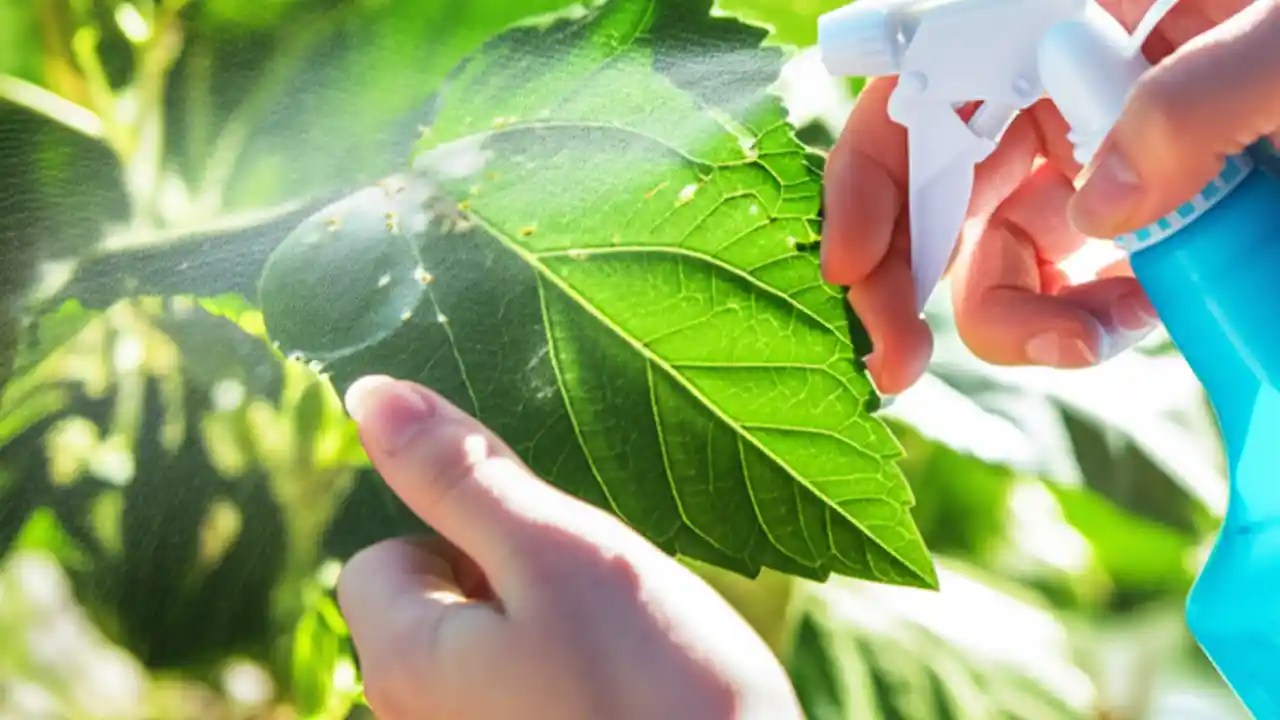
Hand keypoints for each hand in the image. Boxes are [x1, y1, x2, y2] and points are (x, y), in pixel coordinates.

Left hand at [336, 376, 802, 719]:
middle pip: (432, 609)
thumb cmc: (658, 688)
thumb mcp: (558, 554)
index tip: (548, 564)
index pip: (382, 559)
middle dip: (507, 586)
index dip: (464, 539)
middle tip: (594, 607)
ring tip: (619, 654)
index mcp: (405, 666)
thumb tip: (370, 394)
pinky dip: (564, 681)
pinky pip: (522, 695)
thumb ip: (460, 477)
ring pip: (484, 653)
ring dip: (543, 632)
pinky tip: (625, 693)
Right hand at [821, 0, 1279, 394]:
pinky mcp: (1140, 214)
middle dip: (906, 277)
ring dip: (1008, 315)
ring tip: (1079, 346)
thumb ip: (1195, 96)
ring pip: (995, 247)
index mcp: (1071, 16)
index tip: (849, 264)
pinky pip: (1069, 279)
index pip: (923, 83)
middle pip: (937, 181)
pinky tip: (1121, 328)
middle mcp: (1064, 83)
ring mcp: (1099, 152)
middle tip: (899, 367)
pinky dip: (1077, 321)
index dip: (869, 171)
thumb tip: (1103, 207)